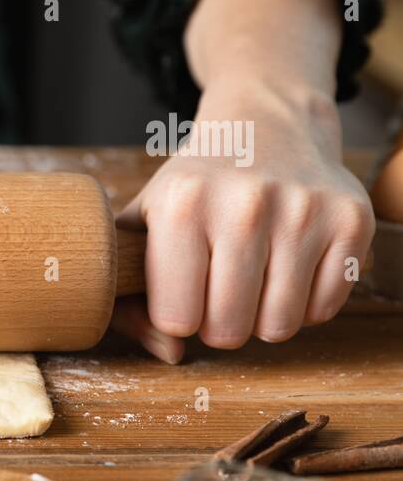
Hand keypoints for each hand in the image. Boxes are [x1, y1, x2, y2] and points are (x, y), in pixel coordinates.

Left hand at [112, 79, 374, 361]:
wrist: (263, 125)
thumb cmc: (193, 188)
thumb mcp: (143, 225)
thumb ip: (128, 295)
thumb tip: (170, 354)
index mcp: (182, 205)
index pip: (176, 319)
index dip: (177, 317)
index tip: (181, 293)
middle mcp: (245, 204)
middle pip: (228, 330)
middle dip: (219, 325)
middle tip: (217, 292)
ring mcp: (305, 210)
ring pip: (279, 327)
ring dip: (262, 319)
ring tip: (251, 280)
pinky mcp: (352, 220)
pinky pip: (325, 310)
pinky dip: (306, 305)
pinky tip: (289, 269)